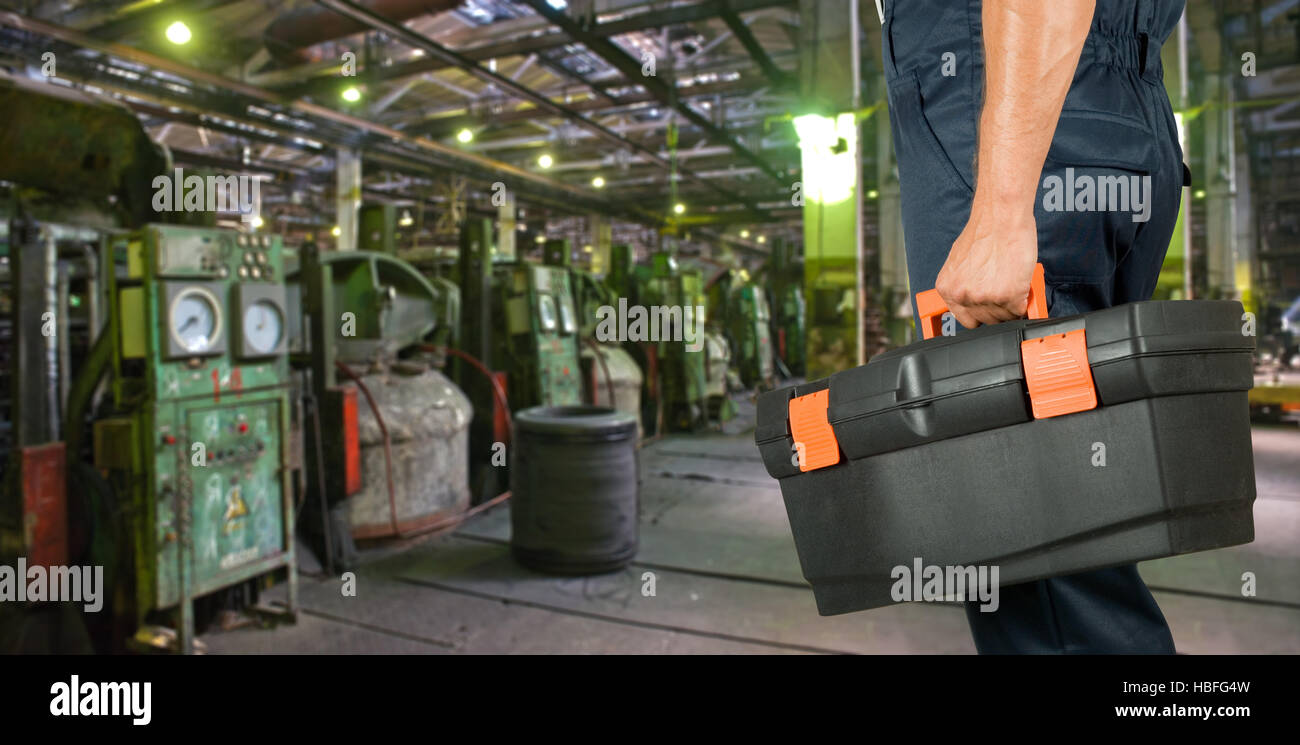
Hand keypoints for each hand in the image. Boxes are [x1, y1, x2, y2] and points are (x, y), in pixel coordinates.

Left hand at [935, 196, 1038, 328]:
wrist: (1001, 217)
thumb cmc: (985, 232)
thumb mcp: (960, 263)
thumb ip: (964, 285)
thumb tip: (973, 298)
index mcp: (947, 289)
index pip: (965, 320)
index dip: (981, 314)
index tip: (990, 311)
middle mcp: (962, 296)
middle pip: (986, 321)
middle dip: (998, 310)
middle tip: (1006, 293)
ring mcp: (985, 298)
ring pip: (1004, 317)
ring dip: (1012, 305)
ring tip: (1013, 284)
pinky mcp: (1008, 297)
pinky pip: (1021, 310)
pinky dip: (1025, 301)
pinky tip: (1022, 285)